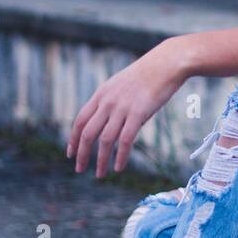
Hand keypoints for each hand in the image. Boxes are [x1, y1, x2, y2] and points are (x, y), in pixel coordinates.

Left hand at [66, 37, 186, 177]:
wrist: (167, 63)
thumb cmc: (148, 74)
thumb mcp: (122, 85)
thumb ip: (113, 102)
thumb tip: (113, 125)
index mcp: (102, 94)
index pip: (80, 120)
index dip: (73, 139)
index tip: (71, 153)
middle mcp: (108, 102)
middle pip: (87, 133)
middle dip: (81, 153)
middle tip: (79, 169)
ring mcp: (122, 108)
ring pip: (105, 140)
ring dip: (100, 160)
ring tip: (99, 174)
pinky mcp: (138, 114)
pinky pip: (125, 140)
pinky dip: (120, 156)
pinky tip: (118, 168)